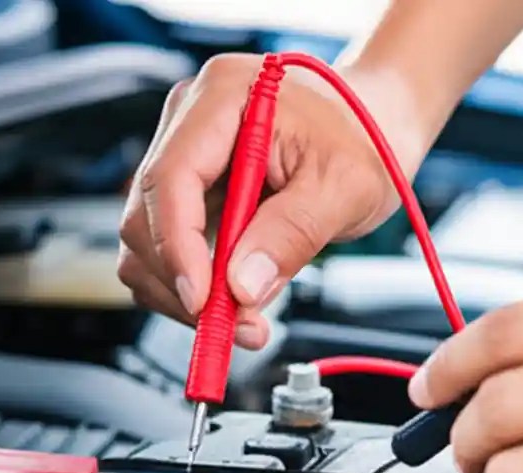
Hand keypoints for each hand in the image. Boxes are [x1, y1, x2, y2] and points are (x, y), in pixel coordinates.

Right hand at [119, 53, 420, 349]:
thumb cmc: (364, 136)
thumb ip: (291, 234)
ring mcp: (183, 155)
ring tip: (243, 320)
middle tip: (236, 325)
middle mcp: (189, 120)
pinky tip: (234, 300)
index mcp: (224, 96)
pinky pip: (167, 249)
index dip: (177, 247)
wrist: (375, 122)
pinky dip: (194, 286)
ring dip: (184, 293)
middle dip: (182, 282)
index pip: (171, 177)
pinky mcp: (188, 190)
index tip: (202, 300)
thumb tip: (241, 287)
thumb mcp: (345, 187)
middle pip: (147, 216)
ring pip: (147, 243)